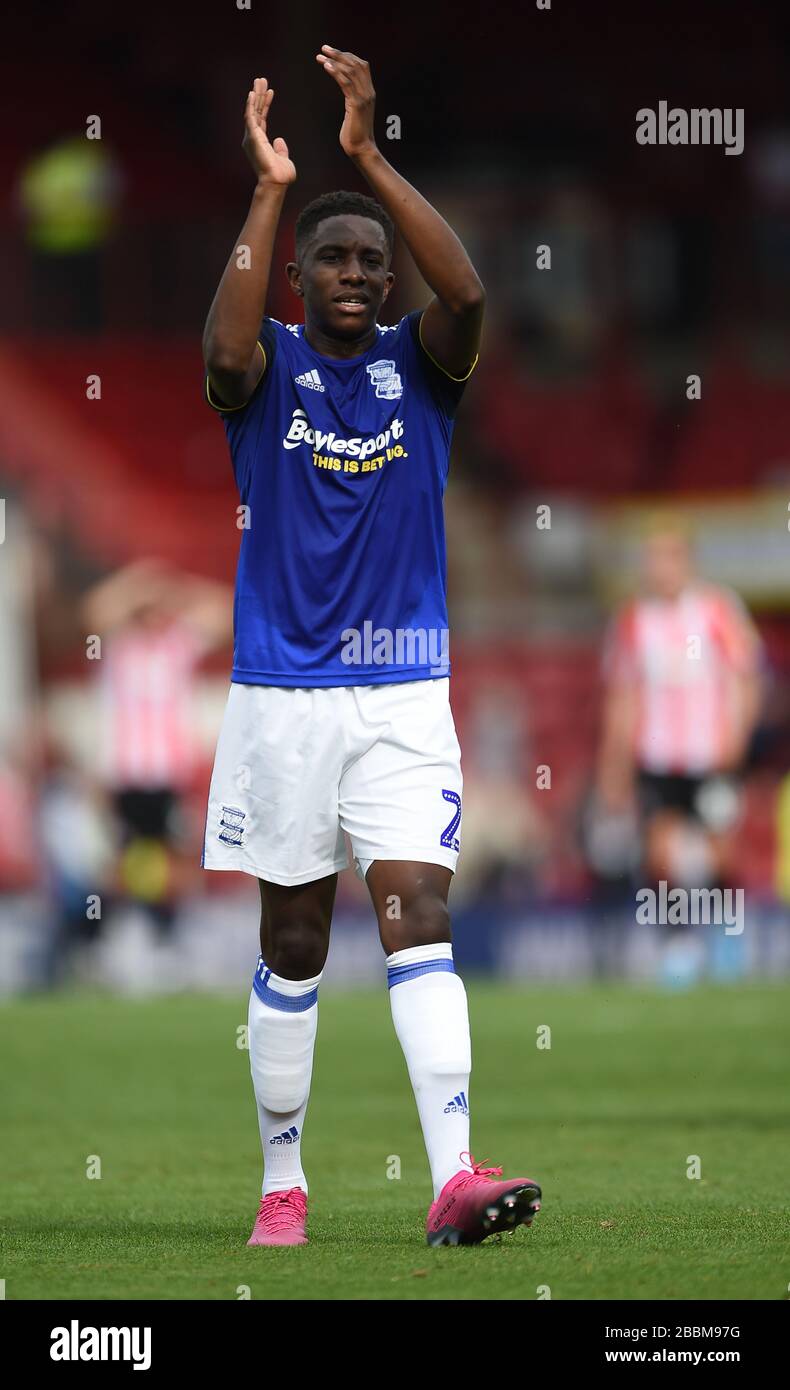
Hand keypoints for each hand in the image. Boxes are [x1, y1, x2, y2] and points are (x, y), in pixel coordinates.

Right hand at [242, 77, 295, 185]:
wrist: (276, 182)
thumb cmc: (280, 175)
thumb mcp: (283, 158)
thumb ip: (280, 149)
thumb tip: (279, 140)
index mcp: (260, 142)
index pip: (262, 118)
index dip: (266, 104)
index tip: (271, 91)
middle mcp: (253, 137)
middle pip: (256, 111)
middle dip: (259, 95)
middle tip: (261, 80)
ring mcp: (251, 137)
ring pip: (253, 110)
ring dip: (256, 95)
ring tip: (259, 80)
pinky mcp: (252, 137)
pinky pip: (250, 117)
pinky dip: (251, 105)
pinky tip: (253, 93)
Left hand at [316, 44, 376, 158]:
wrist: (361, 149)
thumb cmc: (355, 135)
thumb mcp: (354, 113)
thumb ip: (352, 100)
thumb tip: (346, 94)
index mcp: (369, 92)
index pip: (361, 66)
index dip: (347, 56)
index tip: (332, 52)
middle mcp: (368, 92)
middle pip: (356, 64)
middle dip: (339, 54)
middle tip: (324, 48)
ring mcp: (364, 97)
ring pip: (350, 70)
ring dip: (335, 60)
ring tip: (321, 56)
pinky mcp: (357, 104)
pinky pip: (346, 82)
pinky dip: (336, 72)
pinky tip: (327, 66)